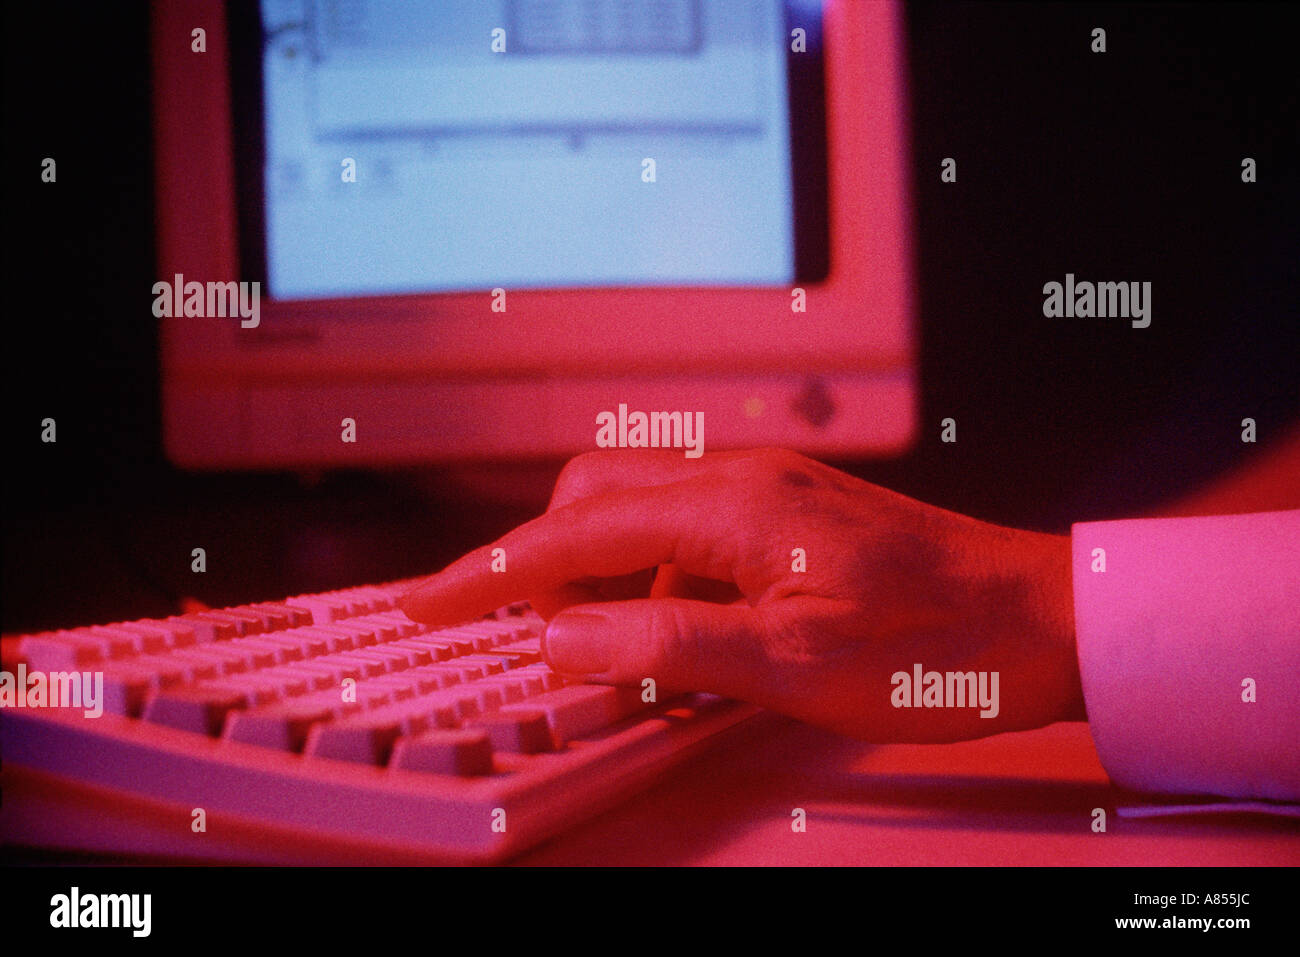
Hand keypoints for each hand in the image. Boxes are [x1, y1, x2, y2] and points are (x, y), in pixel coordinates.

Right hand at [399, 448, 1083, 742]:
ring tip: (621, 650)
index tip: (426, 602)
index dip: (490, 571)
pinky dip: (658, 579)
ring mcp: (767, 492)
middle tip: (541, 638)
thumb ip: (666, 645)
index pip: (574, 533)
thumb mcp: (794, 666)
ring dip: (605, 575)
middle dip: (545, 562)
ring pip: (640, 511)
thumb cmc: (935, 644)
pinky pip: (689, 531)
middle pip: (594, 496)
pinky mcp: (789, 514)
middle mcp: (741, 478)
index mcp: (732, 506)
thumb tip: (562, 638)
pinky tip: (685, 633)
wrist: (1039, 618)